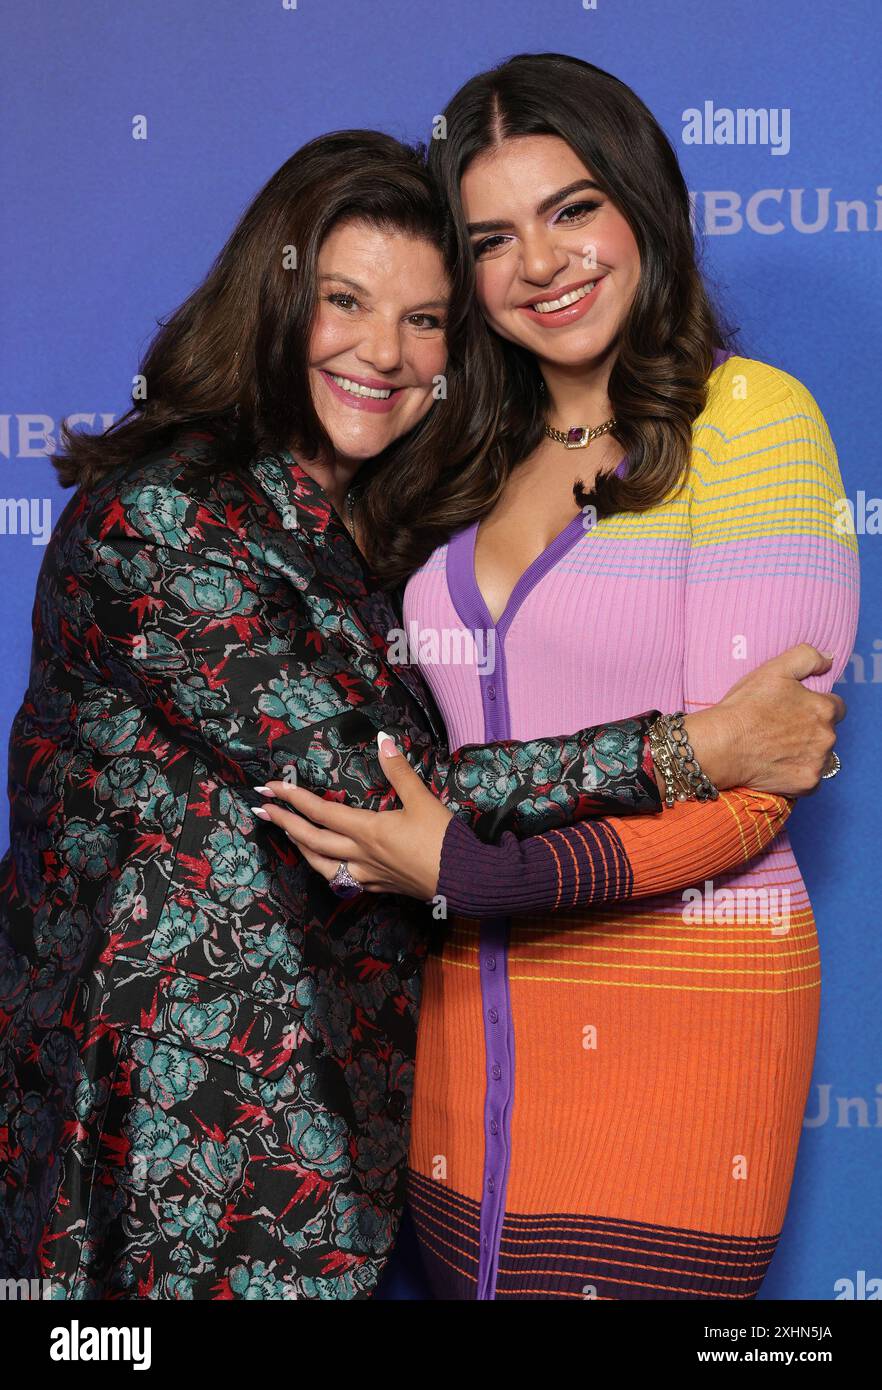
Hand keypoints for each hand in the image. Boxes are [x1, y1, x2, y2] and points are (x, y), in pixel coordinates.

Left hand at [251, 732, 453, 899]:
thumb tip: (384, 741)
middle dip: (282, 823)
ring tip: (287, 834)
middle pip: (310, 839)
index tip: (270, 788)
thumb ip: (400, 771)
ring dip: (299, 848)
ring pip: (320, 865)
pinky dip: (324, 868)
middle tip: (260, 810)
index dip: (291, 798)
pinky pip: (340, 879)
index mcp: (367, 829)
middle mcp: (359, 853)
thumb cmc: (443, 840)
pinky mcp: (377, 885)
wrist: (463, 880)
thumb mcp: (423, 799)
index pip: (319, 811)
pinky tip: (324, 863)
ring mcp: (366, 873)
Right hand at [682, 644, 845, 796]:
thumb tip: (829, 659)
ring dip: (806, 753)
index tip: (795, 711)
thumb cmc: (745, 707)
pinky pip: (811, 779)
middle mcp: (827, 737)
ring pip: (821, 757)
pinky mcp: (806, 784)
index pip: (836, 707)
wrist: (722, 745)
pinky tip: (778, 766)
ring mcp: (818, 763)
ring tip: (778, 749)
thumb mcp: (774, 669)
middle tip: (781, 729)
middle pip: (828, 733)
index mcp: (824, 709)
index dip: (815, 706)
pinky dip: (798, 774)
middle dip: (810, 731)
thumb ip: (807, 657)